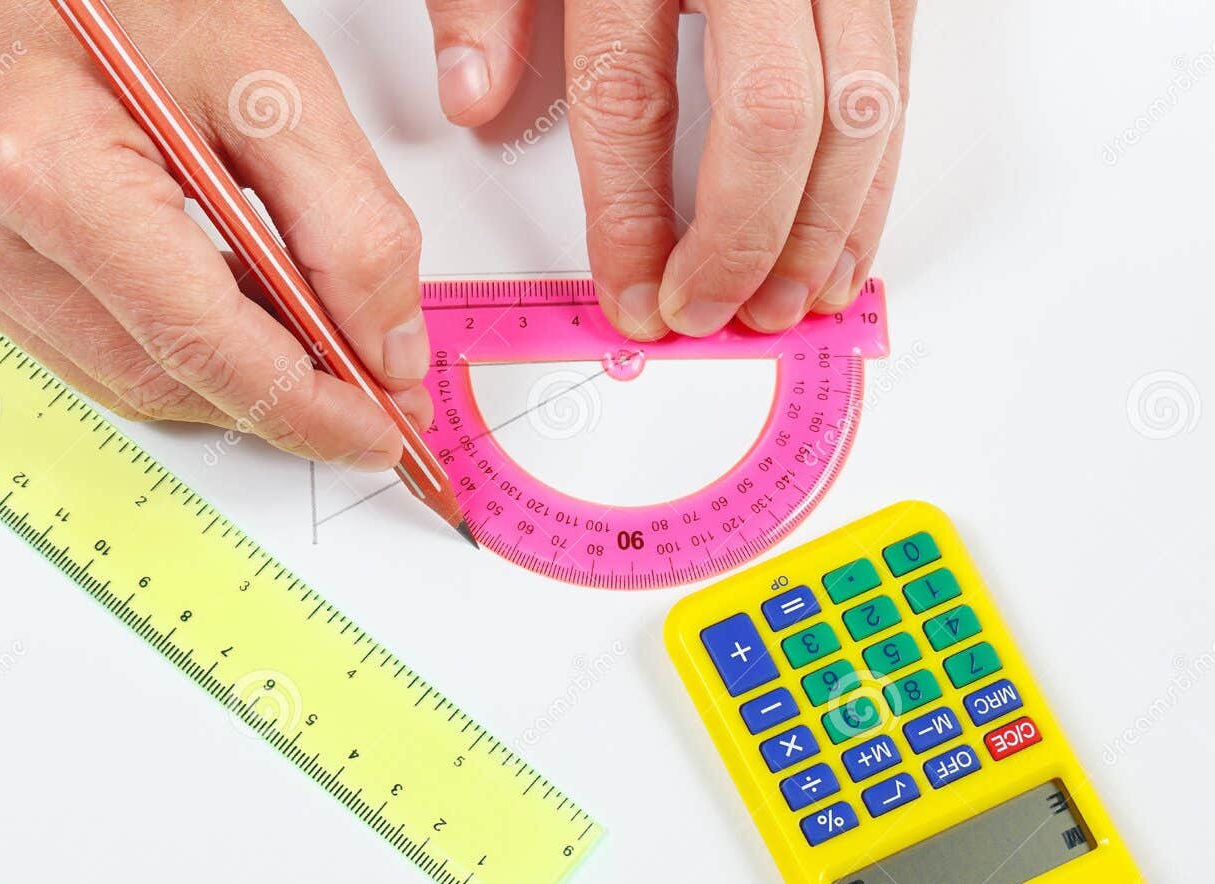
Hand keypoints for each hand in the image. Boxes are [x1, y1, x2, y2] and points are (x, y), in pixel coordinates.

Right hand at [0, 0, 431, 469]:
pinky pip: (90, 351)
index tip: (381, 431)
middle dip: (280, 401)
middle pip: (164, 378)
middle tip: (371, 396)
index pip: (200, 343)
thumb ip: (347, 220)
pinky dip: (177, 352)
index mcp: (43, 168)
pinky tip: (234, 316)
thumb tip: (386, 349)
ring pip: (127, 382)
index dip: (305, 407)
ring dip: (231, 382)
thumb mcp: (270, 75)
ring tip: (310, 345)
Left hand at [425, 0, 914, 336]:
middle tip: (712, 312)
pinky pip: (900, 83)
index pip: (633, 101)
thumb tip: (471, 96)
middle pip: (771, 120)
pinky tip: (847, 240)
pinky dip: (877, 178)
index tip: (634, 297)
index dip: (633, 221)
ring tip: (788, 303)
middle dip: (746, 242)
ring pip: (860, 111)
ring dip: (827, 229)